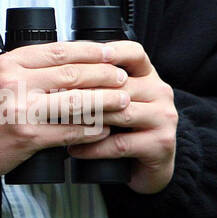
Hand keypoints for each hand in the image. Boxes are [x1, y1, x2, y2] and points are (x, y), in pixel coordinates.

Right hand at [0, 40, 130, 181]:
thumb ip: (23, 69)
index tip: (109, 54)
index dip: (90, 51)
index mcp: (7, 64)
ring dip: (105, 102)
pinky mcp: (27, 138)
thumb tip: (64, 63)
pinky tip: (104, 128)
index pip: (58, 51)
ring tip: (123, 100)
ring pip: (75, 102)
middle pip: (72, 74)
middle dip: (104, 75)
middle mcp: (14, 84)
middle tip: (122, 77)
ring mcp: (21, 111)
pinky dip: (91, 130)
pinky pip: (68, 132)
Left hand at [66, 40, 176, 193]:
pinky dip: (94, 147)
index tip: (81, 57)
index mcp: (148, 75)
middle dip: (83, 91)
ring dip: (87, 118)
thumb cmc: (126, 128)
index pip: (133, 53)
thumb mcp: (115, 98)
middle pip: (120, 84)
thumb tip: (56, 70)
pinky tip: (75, 148)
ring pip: (119, 112)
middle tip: (53, 96)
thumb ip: (98, 82)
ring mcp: (164, 117)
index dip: (110, 51)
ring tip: (60, 122)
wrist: (150, 166)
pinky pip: (120, 143)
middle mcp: (160, 91)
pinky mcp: (161, 143)